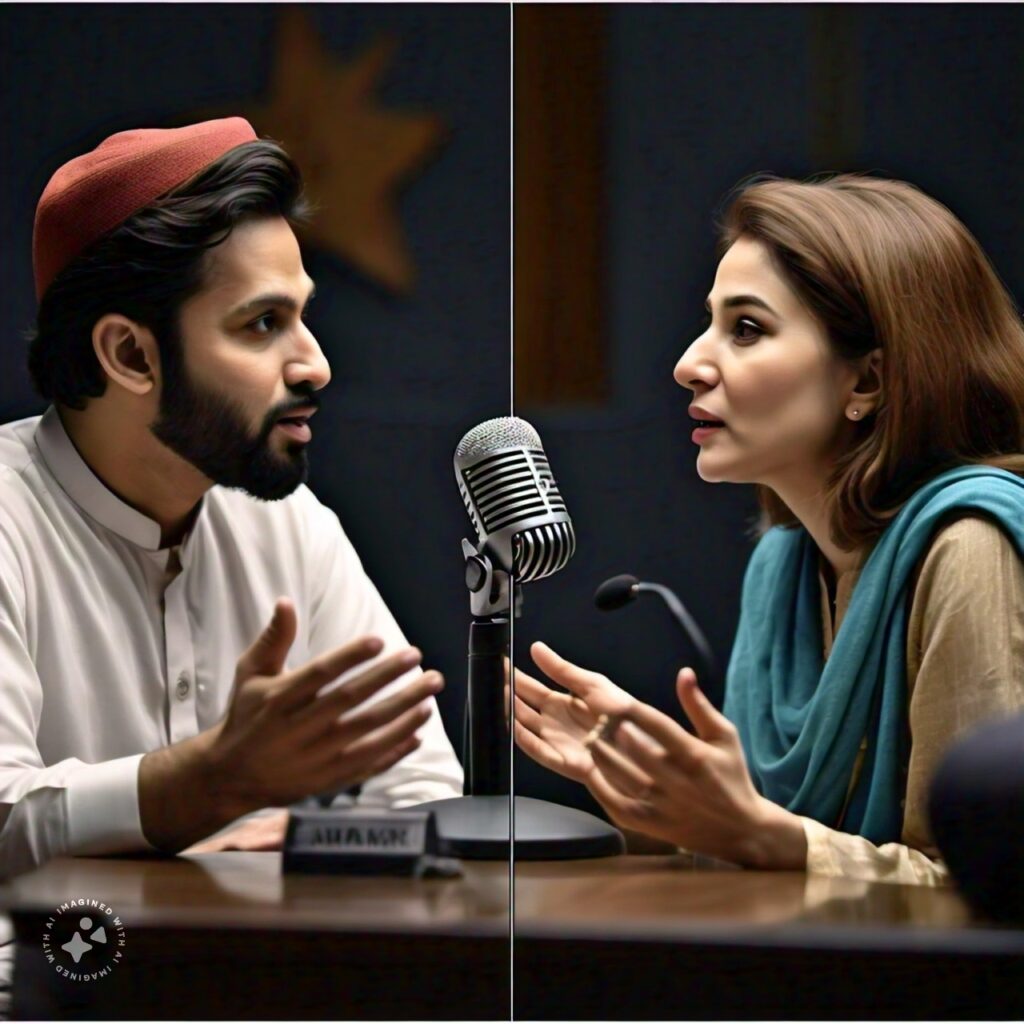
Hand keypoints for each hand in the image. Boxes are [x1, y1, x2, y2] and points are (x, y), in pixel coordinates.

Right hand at [140, 598, 442, 850]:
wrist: (230, 775)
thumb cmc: (246, 715)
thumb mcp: (250, 674)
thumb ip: (273, 639)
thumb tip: (286, 601)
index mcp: (278, 700)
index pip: (319, 674)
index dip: (350, 657)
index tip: (379, 640)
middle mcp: (297, 730)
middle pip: (350, 702)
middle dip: (388, 678)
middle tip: (417, 657)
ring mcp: (314, 759)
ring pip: (366, 735)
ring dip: (402, 714)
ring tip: (428, 695)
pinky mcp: (326, 782)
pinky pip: (366, 766)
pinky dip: (394, 752)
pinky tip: (417, 734)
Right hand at [511, 641, 632, 783]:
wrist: (641, 741)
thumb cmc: (622, 713)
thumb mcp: (592, 683)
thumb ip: (562, 669)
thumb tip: (538, 649)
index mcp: (563, 704)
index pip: (529, 689)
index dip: (513, 677)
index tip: (499, 664)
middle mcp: (556, 723)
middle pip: (522, 708)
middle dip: (506, 694)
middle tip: (491, 679)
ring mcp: (557, 742)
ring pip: (524, 728)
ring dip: (511, 714)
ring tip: (500, 697)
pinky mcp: (564, 761)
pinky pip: (538, 751)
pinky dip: (524, 739)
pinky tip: (515, 726)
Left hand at [520, 645, 806, 869]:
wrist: (740, 831)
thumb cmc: (730, 776)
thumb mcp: (723, 736)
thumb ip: (698, 705)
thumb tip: (683, 672)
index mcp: (693, 754)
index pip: (659, 728)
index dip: (633, 712)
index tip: (612, 697)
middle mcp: (675, 780)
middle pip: (635, 752)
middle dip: (612, 732)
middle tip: (592, 715)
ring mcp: (659, 804)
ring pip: (621, 776)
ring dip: (602, 755)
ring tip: (588, 737)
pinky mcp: (647, 823)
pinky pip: (615, 801)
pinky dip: (600, 784)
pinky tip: (591, 768)